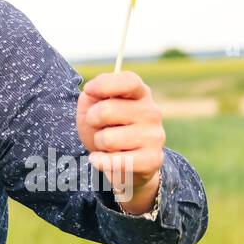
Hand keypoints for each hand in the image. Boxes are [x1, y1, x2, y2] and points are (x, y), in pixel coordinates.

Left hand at [76, 71, 163, 213]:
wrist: (121, 162)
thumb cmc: (105, 128)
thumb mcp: (93, 107)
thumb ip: (92, 96)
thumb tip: (91, 92)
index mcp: (140, 93)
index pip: (128, 81)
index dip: (104, 84)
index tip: (88, 90)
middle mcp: (152, 112)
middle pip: (107, 111)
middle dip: (92, 120)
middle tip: (98, 126)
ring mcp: (154, 136)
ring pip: (108, 139)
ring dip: (98, 143)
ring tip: (107, 144)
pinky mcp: (152, 159)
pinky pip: (116, 162)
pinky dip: (101, 162)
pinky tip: (101, 159)